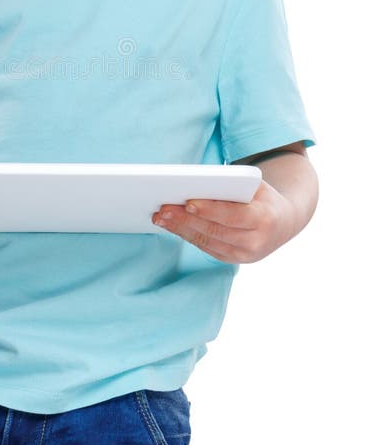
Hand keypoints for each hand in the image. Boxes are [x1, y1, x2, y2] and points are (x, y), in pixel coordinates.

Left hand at [151, 180, 293, 263]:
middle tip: (163, 209)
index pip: (232, 215)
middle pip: (214, 231)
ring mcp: (244, 255)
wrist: (284, 222)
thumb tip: (194, 184)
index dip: (209, 210)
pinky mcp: (233, 260)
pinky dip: (187, 236)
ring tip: (160, 217)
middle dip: (186, 220)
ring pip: (206, 241)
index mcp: (264, 219)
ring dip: (180, 229)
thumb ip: (232, 186)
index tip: (187, 202)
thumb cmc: (263, 197)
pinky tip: (171, 226)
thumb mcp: (255, 186)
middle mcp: (255, 242)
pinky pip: (206, 247)